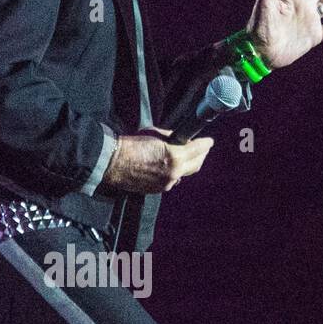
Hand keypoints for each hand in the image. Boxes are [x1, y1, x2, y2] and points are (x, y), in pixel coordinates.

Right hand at [99, 127, 214, 194]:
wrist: (113, 162)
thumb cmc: (131, 144)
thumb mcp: (155, 133)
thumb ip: (171, 137)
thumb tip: (180, 139)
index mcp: (174, 156)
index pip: (198, 149)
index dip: (205, 144)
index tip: (209, 141)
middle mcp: (173, 173)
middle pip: (196, 165)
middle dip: (201, 155)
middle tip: (202, 148)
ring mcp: (166, 183)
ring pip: (184, 173)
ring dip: (187, 164)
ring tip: (185, 156)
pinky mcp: (158, 189)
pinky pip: (172, 180)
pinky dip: (174, 172)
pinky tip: (170, 166)